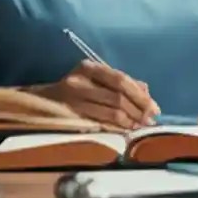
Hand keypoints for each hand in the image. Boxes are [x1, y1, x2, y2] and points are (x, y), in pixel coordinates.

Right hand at [30, 60, 160, 130]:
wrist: (43, 102)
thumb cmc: (76, 90)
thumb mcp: (97, 80)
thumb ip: (122, 84)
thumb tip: (147, 93)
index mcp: (90, 67)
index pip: (120, 80)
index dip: (140, 95)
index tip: (154, 108)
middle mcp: (80, 80)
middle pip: (117, 96)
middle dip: (138, 109)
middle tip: (150, 120)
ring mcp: (73, 99)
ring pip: (110, 111)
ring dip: (130, 121)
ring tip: (140, 127)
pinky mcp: (71, 116)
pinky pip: (100, 122)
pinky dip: (117, 127)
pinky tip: (125, 130)